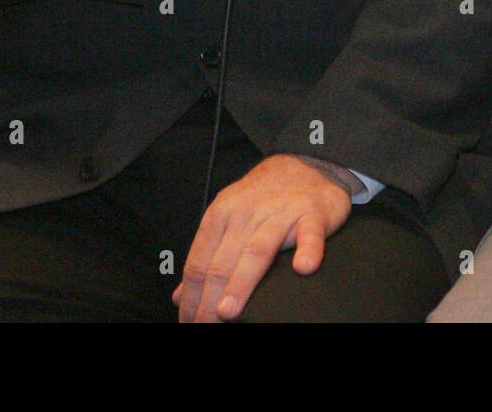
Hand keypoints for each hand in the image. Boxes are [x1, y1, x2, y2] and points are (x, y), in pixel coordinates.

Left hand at [173, 153, 353, 321]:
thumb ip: (206, 256)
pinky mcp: (312, 214)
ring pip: (256, 251)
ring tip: (228, 311)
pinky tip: (303, 268)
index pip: (199, 262)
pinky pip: (310, 234)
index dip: (191, 297)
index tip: (189, 322)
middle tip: (205, 327)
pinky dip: (308, 250)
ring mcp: (280, 213)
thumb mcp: (228, 219)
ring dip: (240, 283)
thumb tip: (180, 296)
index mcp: (221, 215)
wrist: (305, 164)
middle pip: (222, 263)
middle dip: (208, 300)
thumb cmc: (264, 199)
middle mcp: (246, 214)